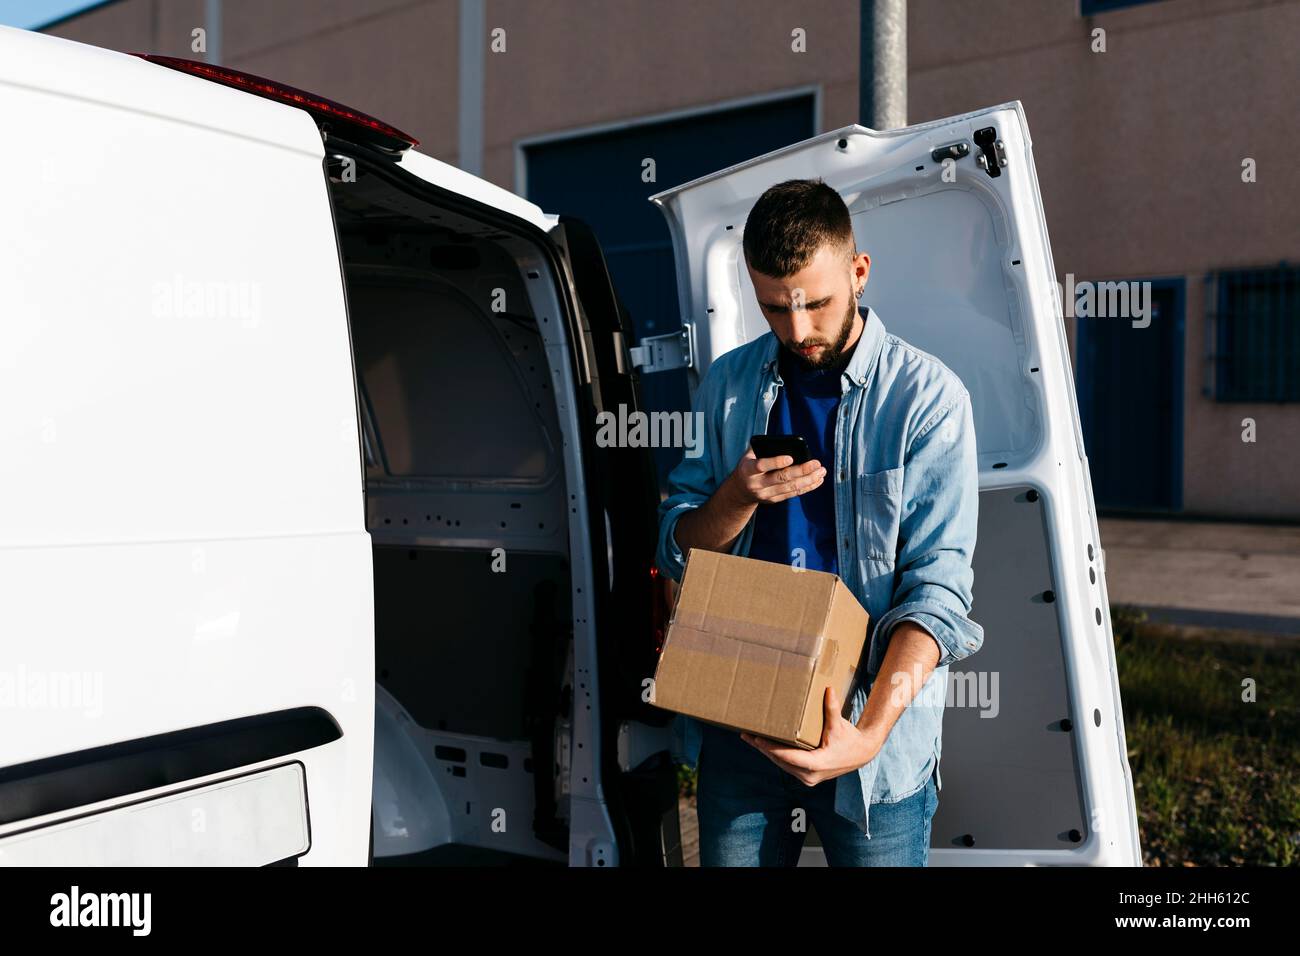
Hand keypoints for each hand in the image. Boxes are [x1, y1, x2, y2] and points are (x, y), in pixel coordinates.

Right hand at [726, 447, 825, 505]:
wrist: (740, 491)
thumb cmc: (749, 466)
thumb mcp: (749, 456)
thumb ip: (762, 448)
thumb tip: (786, 443)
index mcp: (748, 470)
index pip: (762, 466)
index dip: (775, 462)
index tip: (790, 457)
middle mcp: (756, 484)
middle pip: (781, 478)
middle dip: (801, 471)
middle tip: (816, 463)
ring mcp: (765, 495)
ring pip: (790, 487)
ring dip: (808, 480)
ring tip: (821, 472)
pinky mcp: (774, 500)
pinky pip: (793, 494)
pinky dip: (807, 487)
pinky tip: (817, 480)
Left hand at [740, 685, 882, 785]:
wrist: (861, 754)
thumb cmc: (849, 738)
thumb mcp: (839, 724)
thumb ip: (832, 708)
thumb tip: (828, 689)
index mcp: (817, 764)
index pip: (788, 757)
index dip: (770, 748)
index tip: (756, 739)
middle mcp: (810, 776)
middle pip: (780, 761)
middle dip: (762, 748)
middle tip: (746, 734)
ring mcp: (807, 778)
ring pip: (781, 764)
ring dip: (766, 752)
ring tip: (750, 738)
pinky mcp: (806, 776)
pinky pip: (786, 765)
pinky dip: (775, 755)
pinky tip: (763, 745)